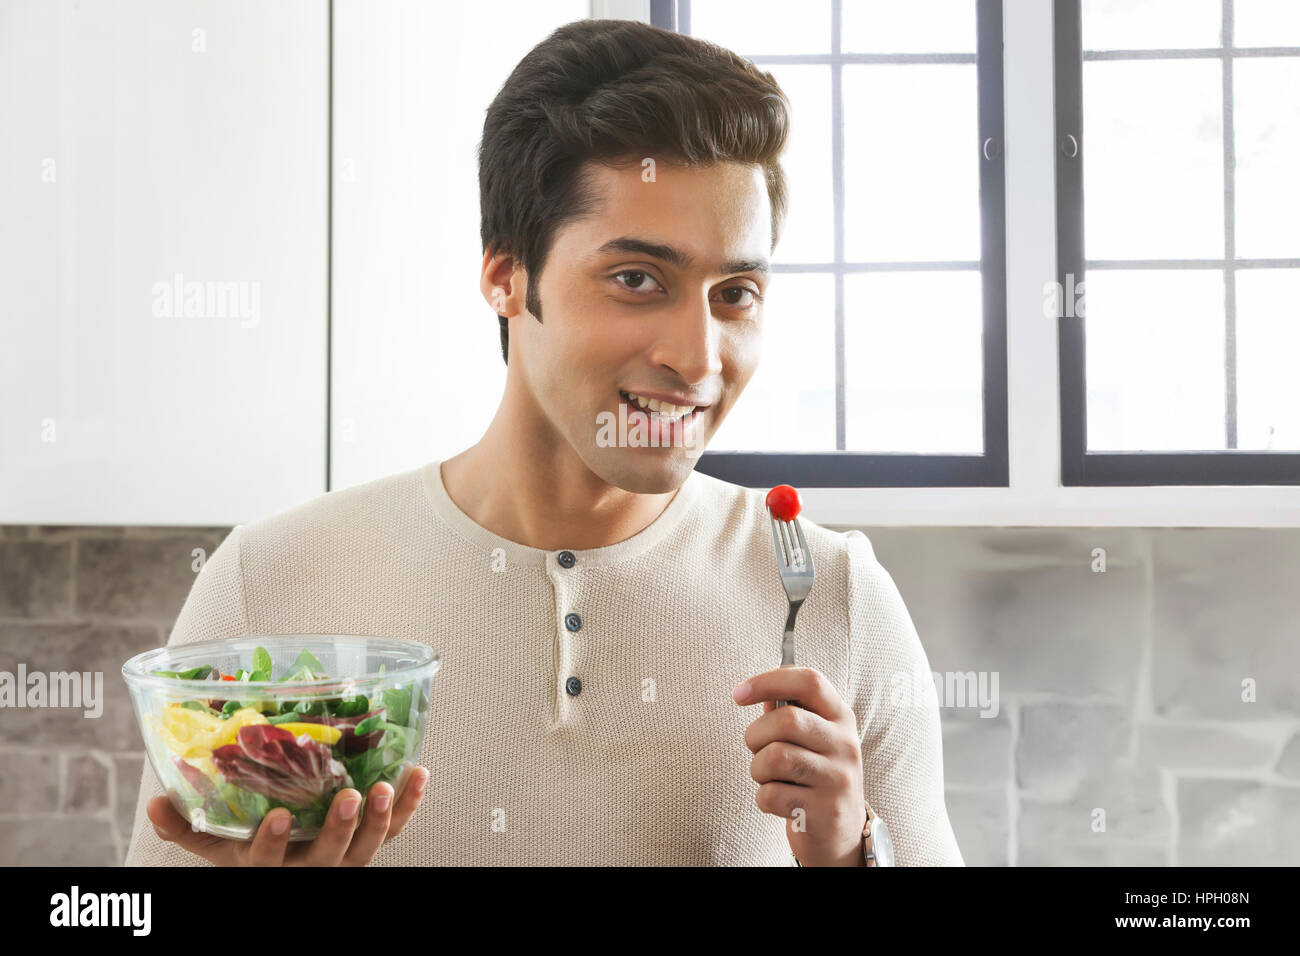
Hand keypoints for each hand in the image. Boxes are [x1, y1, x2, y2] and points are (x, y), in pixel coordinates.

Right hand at [146, 766, 428, 865]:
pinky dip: (408, 804)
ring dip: (380, 819)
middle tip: (351, 795)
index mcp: (267, 867)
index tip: (278, 817)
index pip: (266, 862)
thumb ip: (186, 826)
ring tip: (384, 787)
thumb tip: (154, 802)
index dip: (272, 843)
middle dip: (341, 829)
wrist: (288, 866)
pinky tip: (418, 773)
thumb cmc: (249, 847)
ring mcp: (344, 858)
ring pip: (368, 848)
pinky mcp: (370, 843)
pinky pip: (395, 829)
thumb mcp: (217, 843)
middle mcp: (309, 868)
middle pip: (329, 858)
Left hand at [733, 667, 865, 866]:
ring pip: (775, 758)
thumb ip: (787, 711)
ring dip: (757, 769)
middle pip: (786, 721)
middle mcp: (845, 744)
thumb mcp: (812, 737)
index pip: (809, 681)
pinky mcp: (825, 812)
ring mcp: (838, 779)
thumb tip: (759, 691)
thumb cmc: (816, 774)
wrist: (842, 833)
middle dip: (756, 735)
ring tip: (768, 777)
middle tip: (757, 749)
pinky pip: (771, 795)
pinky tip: (779, 801)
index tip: (738, 694)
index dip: (769, 681)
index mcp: (841, 717)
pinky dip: (763, 798)